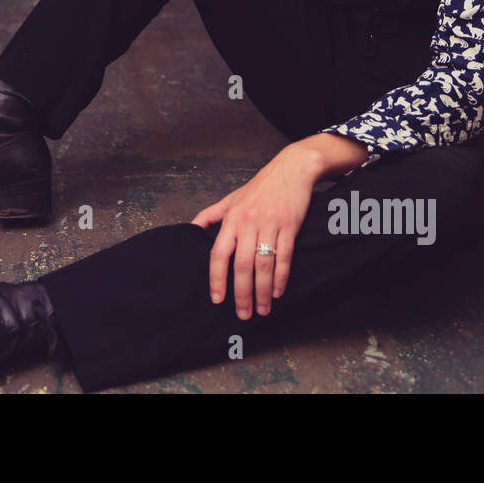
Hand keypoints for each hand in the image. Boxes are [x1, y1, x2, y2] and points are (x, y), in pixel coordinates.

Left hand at [191, 143, 320, 319]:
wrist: (291, 169)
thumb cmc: (260, 186)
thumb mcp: (231, 197)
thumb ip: (211, 215)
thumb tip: (191, 229)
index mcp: (231, 218)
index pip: (218, 253)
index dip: (216, 278)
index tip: (217, 299)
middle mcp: (248, 222)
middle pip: (242, 264)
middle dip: (241, 293)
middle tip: (243, 314)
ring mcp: (270, 224)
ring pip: (263, 264)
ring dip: (262, 291)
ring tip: (262, 309)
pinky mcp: (290, 225)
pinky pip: (284, 256)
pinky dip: (281, 277)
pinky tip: (277, 292)